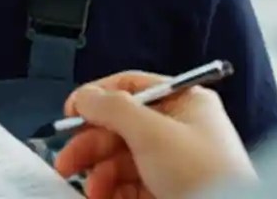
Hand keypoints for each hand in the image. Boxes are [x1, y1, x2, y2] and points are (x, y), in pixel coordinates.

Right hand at [55, 72, 256, 198]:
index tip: (70, 112)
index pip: (132, 88)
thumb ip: (113, 109)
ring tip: (91, 189)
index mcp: (184, 103)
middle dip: (91, 145)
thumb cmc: (209, 175)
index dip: (98, 97)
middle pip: (121, 128)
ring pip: (123, 160)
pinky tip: (103, 197)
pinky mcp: (168, 191)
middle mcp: (180, 129)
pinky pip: (131, 186)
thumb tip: (85, 96)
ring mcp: (174, 163)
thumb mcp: (153, 132)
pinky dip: (113, 192)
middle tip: (67, 161)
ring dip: (100, 174)